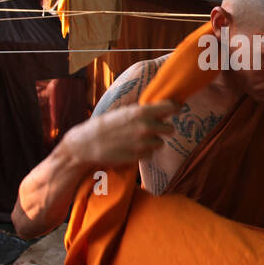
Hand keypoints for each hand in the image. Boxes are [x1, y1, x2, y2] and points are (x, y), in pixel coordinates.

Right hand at [62, 100, 178, 167]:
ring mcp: (144, 144)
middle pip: (170, 129)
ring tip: (138, 139)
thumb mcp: (123, 112)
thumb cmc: (103, 125)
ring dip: (153, 141)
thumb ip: (142, 111)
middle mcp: (146, 127)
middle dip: (163, 129)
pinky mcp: (140, 157)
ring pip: (160, 143)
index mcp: (142, 112)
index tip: (176, 109)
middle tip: (154, 129)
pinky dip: (145, 152)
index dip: (174, 108)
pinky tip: (133, 148)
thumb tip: (159, 109)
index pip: (170, 107)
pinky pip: (150, 154)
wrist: (87, 144)